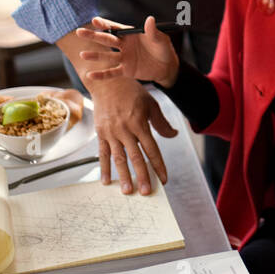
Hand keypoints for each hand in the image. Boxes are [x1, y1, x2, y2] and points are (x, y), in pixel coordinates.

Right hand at [77, 16, 178, 87]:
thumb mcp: (160, 39)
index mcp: (131, 34)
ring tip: (82, 54)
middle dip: (93, 35)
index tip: (95, 20)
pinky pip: (112, 72)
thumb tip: (150, 20)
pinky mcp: (125, 70)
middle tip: (79, 32)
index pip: (116, 27)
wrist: (167, 67)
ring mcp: (124, 57)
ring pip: (106, 56)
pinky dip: (102, 75)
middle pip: (107, 39)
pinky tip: (90, 76)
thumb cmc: (163, 49)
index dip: (105, 23)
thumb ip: (153, 31)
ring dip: (94, 55)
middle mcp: (124, 45)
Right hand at [89, 75, 177, 195]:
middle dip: (142, 176)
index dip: (158, 165)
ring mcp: (111, 133)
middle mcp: (125, 130)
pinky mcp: (101, 133)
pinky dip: (104, 168)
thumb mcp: (151, 104)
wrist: (108, 82)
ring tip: (127, 191)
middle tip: (145, 192)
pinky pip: (102, 154)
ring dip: (123, 176)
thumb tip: (173, 135)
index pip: (151, 149)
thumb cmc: (132, 92)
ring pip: (118, 158)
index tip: (163, 179)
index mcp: (139, 123)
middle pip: (135, 157)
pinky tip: (107, 181)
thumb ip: (162, 123)